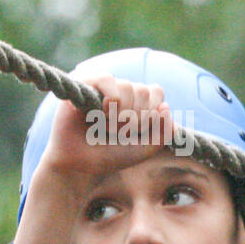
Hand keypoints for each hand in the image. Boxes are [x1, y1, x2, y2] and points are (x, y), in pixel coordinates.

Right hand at [39, 73, 175, 185]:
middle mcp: (121, 91)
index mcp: (136, 102)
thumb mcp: (143, 149)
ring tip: (106, 127)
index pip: (156, 92)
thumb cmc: (109, 155)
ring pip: (128, 86)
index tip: (139, 132)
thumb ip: (162, 133)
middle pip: (144, 90)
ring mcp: (103, 87)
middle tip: (120, 134)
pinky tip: (99, 115)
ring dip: (121, 115)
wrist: (78, 164)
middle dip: (136, 119)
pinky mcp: (85, 84)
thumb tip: (166, 107)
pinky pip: (108, 79)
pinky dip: (111, 101)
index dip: (152, 113)